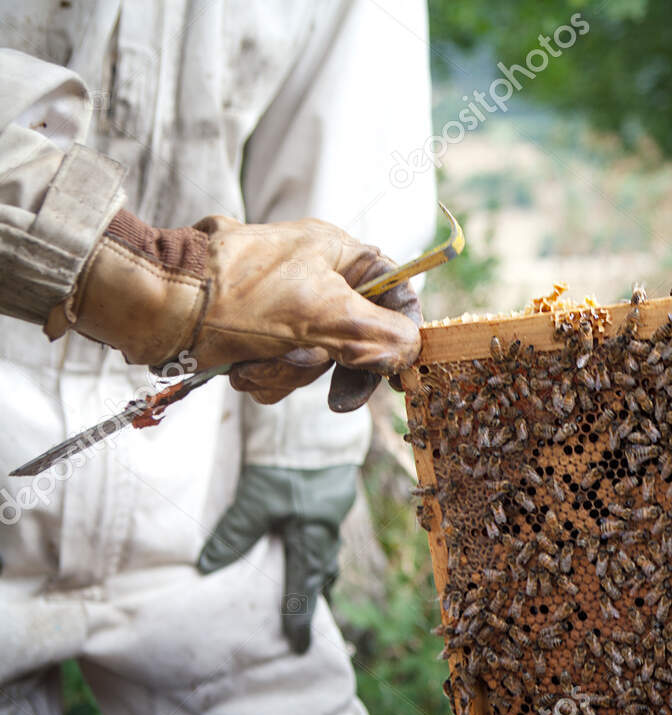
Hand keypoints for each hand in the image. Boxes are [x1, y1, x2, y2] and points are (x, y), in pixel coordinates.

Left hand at [47, 213, 419, 404]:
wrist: (155, 308)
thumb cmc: (240, 300)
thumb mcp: (328, 317)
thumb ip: (383, 336)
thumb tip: (411, 350)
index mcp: (335, 252)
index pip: (395, 289)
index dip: (403, 332)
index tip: (398, 372)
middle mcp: (311, 275)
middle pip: (356, 335)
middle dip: (333, 366)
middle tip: (336, 399)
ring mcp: (280, 305)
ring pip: (316, 359)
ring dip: (291, 374)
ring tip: (260, 363)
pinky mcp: (250, 333)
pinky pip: (279, 368)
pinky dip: (264, 376)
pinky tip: (241, 367)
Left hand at [196, 465, 358, 654]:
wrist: (315, 429)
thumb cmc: (287, 465)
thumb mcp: (257, 500)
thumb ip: (234, 533)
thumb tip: (207, 567)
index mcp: (310, 540)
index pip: (303, 589)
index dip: (299, 619)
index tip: (297, 647)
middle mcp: (324, 534)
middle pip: (322, 576)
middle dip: (315, 601)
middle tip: (307, 626)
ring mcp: (329, 518)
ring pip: (326, 558)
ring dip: (318, 578)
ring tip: (311, 593)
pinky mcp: (328, 502)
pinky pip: (324, 539)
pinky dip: (317, 553)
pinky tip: (307, 548)